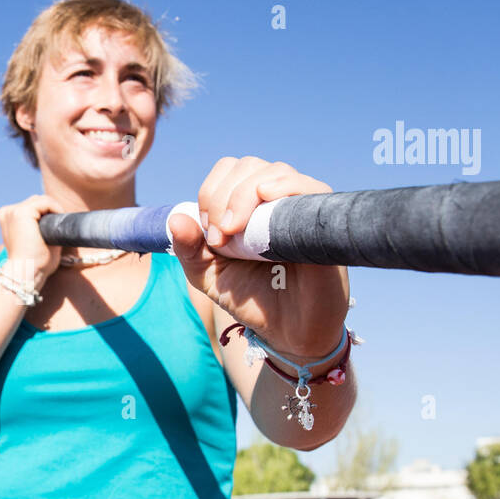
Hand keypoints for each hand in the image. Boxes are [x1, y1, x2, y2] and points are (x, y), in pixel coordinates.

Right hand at [0, 195, 62, 284]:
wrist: (26, 273)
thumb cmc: (34, 263)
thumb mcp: (36, 241)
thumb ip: (42, 227)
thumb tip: (58, 217)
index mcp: (7, 218)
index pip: (31, 207)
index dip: (45, 214)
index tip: (54, 228)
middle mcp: (7, 212)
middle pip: (36, 201)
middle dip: (49, 211)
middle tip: (58, 228)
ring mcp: (13, 211)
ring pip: (41, 200)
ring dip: (53, 209)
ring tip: (58, 227)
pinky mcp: (22, 212)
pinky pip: (45, 202)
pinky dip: (55, 208)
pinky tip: (58, 220)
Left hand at [168, 156, 349, 358]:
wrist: (287, 331)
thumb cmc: (249, 299)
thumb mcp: (208, 275)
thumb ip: (188, 248)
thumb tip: (175, 218)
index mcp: (246, 205)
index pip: (228, 171)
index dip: (211, 194)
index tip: (210, 235)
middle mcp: (275, 200)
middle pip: (247, 166)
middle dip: (222, 196)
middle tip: (220, 237)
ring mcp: (300, 208)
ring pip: (275, 172)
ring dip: (244, 194)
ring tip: (235, 231)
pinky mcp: (323, 221)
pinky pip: (310, 186)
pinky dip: (285, 185)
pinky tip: (266, 196)